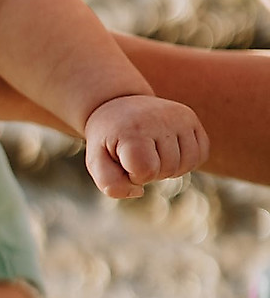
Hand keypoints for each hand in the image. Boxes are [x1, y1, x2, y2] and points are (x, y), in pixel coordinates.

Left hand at [83, 94, 209, 198]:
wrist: (117, 106)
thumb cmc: (107, 139)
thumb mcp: (96, 161)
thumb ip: (109, 183)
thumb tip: (139, 191)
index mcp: (133, 129)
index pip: (146, 170)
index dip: (134, 176)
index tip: (123, 162)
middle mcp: (160, 119)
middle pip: (168, 169)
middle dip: (151, 172)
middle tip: (136, 154)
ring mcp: (179, 117)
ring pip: (187, 164)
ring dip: (169, 168)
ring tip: (150, 152)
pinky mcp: (191, 119)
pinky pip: (200, 155)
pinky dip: (185, 161)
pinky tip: (166, 151)